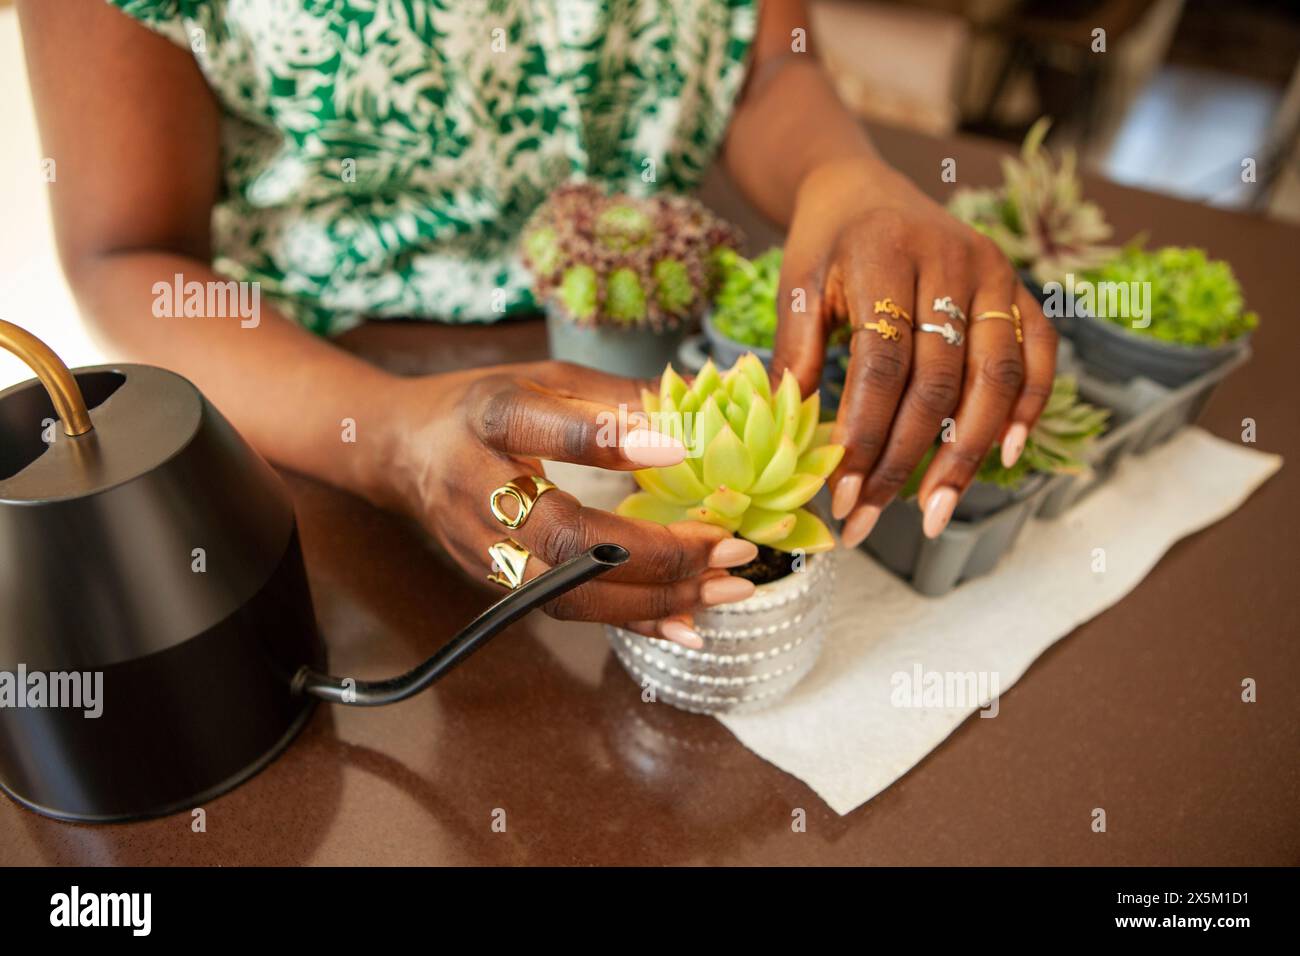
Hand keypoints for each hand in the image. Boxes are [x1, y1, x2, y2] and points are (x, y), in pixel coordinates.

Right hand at [371, 362, 758, 646]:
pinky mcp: (497, 583)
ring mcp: (484, 548)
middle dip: (658, 552)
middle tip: (733, 546)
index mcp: (489, 419)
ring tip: (728, 587)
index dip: (605, 441)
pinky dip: (634, 621)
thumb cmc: (480, 409)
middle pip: (567, 538)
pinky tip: (689, 623)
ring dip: (657, 597)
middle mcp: (479, 490)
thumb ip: (611, 399)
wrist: (402, 454)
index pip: (541, 430)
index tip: (678, 449)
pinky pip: (571, 611)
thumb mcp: (540, 379)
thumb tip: (695, 415)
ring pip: (572, 591)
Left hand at [772, 156, 1057, 544]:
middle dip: (906, 461)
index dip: (864, 434)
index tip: (843, 494)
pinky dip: (1028, 407)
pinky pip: (1038, 353)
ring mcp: (993, 272)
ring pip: (994, 376)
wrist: (861, 187)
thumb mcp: (796, 287)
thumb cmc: (824, 245)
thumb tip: (789, 440)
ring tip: (936, 512)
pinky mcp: (1018, 286)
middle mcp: (951, 261)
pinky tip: (1003, 455)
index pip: (881, 363)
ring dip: (967, 453)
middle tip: (875, 518)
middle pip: (939, 380)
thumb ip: (795, 355)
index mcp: (885, 255)